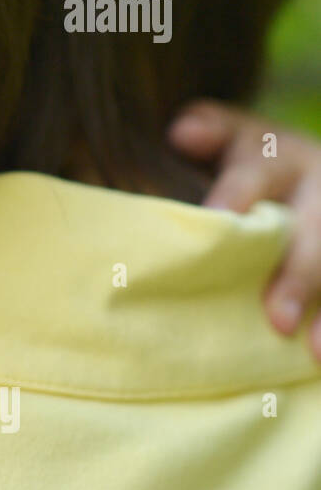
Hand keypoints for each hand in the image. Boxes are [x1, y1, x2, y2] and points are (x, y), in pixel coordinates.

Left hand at [167, 98, 320, 358]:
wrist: (301, 174)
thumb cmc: (242, 165)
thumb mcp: (232, 139)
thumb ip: (208, 132)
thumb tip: (183, 131)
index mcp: (277, 156)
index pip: (256, 173)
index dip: (237, 194)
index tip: (220, 222)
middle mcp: (318, 185)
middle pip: (315, 229)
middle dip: (299, 273)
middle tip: (276, 319)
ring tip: (314, 351)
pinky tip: (320, 358)